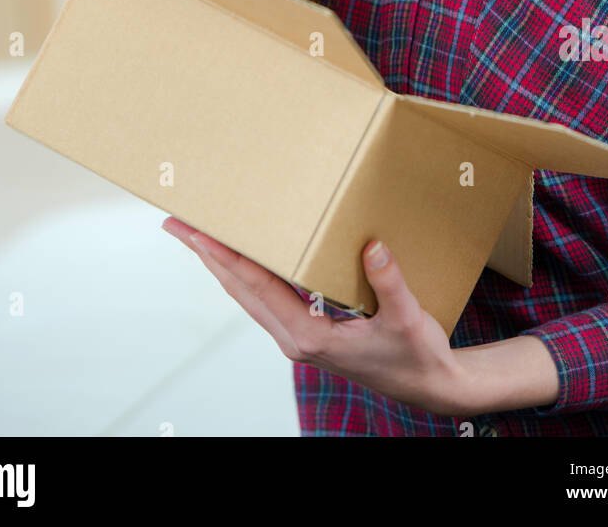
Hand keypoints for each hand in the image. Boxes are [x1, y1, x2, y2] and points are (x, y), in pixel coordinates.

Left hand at [160, 216, 471, 416]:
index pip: (258, 287)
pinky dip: (245, 275)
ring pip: (247, 296)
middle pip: (239, 290)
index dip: (226, 256)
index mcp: (310, 336)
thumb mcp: (408, 318)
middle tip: (178, 223)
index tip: (198, 232)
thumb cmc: (417, 355)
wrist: (429, 386)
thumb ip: (389, 284)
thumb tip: (373, 248)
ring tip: (198, 235)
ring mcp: (297, 338)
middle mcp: (295, 338)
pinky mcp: (306, 334)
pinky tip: (241, 259)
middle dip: (207, 255)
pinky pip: (263, 299)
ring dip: (221, 264)